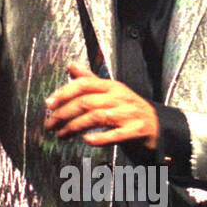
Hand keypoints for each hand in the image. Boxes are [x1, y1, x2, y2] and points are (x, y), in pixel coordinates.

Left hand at [44, 63, 159, 148]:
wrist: (158, 126)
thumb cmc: (128, 109)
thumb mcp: (111, 91)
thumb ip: (90, 80)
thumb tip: (70, 65)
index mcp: (112, 86)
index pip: (85, 84)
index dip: (64, 93)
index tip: (49, 104)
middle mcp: (120, 97)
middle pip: (87, 102)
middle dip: (64, 114)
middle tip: (50, 125)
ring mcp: (129, 113)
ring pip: (98, 117)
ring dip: (75, 127)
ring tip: (62, 135)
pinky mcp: (136, 130)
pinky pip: (116, 134)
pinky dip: (100, 138)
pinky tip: (87, 140)